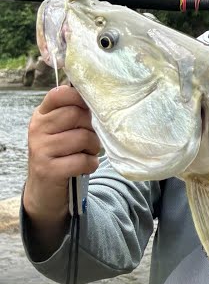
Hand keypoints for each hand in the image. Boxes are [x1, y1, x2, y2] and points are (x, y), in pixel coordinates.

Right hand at [23, 85, 99, 230]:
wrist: (45, 190)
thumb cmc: (62, 155)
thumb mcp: (62, 130)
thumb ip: (74, 113)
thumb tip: (96, 97)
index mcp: (41, 115)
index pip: (60, 94)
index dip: (80, 98)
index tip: (88, 110)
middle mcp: (37, 129)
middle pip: (77, 114)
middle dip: (91, 127)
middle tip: (89, 140)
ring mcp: (41, 149)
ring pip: (83, 137)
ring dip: (93, 148)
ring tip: (86, 153)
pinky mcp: (49, 170)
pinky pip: (83, 160)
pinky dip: (91, 164)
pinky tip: (84, 167)